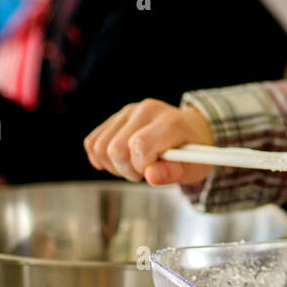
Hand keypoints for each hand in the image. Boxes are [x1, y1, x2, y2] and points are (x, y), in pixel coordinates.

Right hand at [84, 98, 214, 184]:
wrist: (190, 131)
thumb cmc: (193, 152)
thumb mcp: (194, 168)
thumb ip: (173, 173)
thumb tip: (151, 177)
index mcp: (171, 121)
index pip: (140, 145)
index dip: (141, 166)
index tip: (152, 170)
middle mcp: (147, 110)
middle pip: (115, 149)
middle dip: (126, 170)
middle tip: (143, 171)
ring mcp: (129, 111)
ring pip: (99, 147)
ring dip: (113, 165)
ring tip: (134, 165)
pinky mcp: (116, 117)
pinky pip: (92, 142)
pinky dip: (101, 158)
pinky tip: (121, 160)